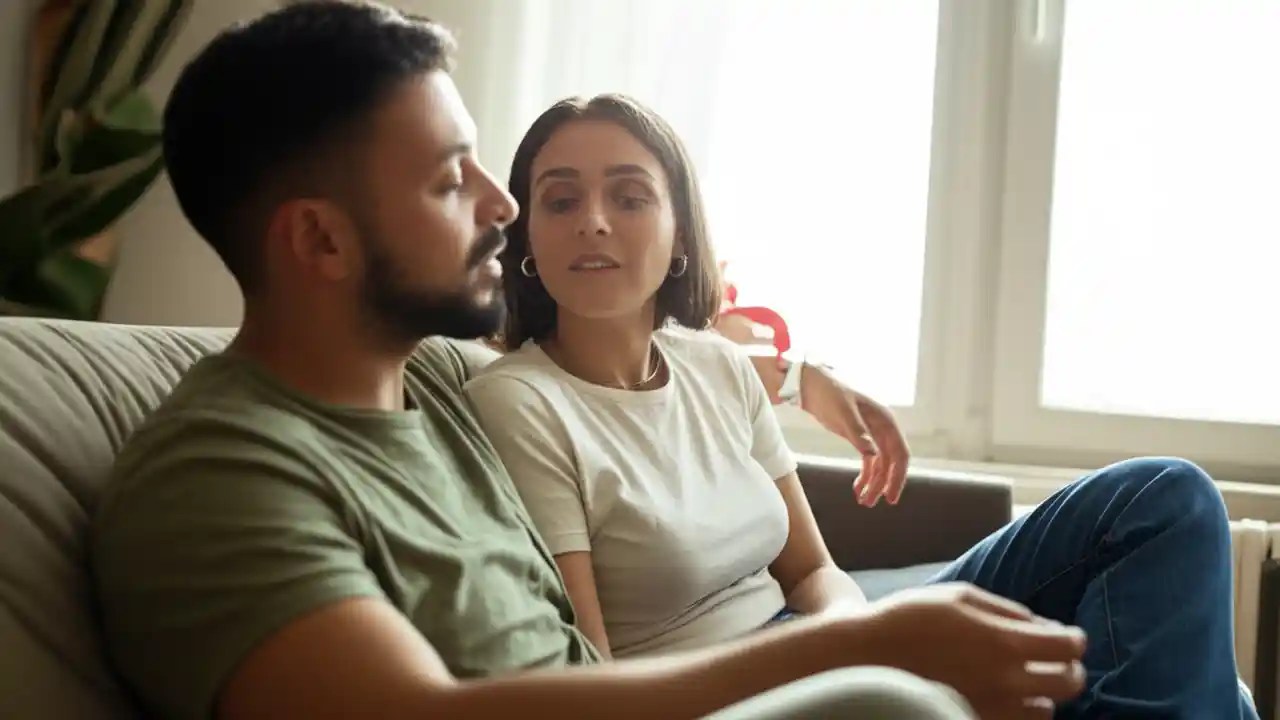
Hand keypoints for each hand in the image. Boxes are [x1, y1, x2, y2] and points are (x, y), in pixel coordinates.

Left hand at [799, 365, 909, 505]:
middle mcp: (883, 428)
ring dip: (873, 483)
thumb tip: (873, 455)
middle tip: (874, 503)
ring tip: (864, 502)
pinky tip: (857, 489)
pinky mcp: (859, 438)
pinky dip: (864, 476)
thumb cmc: (830, 393)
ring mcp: (872, 434)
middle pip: (891, 462)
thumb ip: (858, 433)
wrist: (812, 384)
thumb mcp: (843, 412)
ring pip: (879, 465)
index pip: (900, 453)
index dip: (898, 476)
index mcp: (885, 420)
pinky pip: (868, 462)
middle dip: (884, 484)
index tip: (891, 495)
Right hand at [851, 583, 1086, 718]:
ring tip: (1019, 678)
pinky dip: (1018, 710)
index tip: (1067, 635)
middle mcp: (1007, 681)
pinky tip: (999, 694)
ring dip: (1042, 693)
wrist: (865, 659)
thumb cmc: (910, 619)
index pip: (1069, 646)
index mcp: (1005, 642)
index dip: (1074, 638)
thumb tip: (1044, 626)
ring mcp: (994, 709)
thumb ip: (1008, 611)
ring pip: (1047, 710)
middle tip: (1054, 658)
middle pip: (1070, 683)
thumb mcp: (960, 596)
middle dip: (1069, 667)